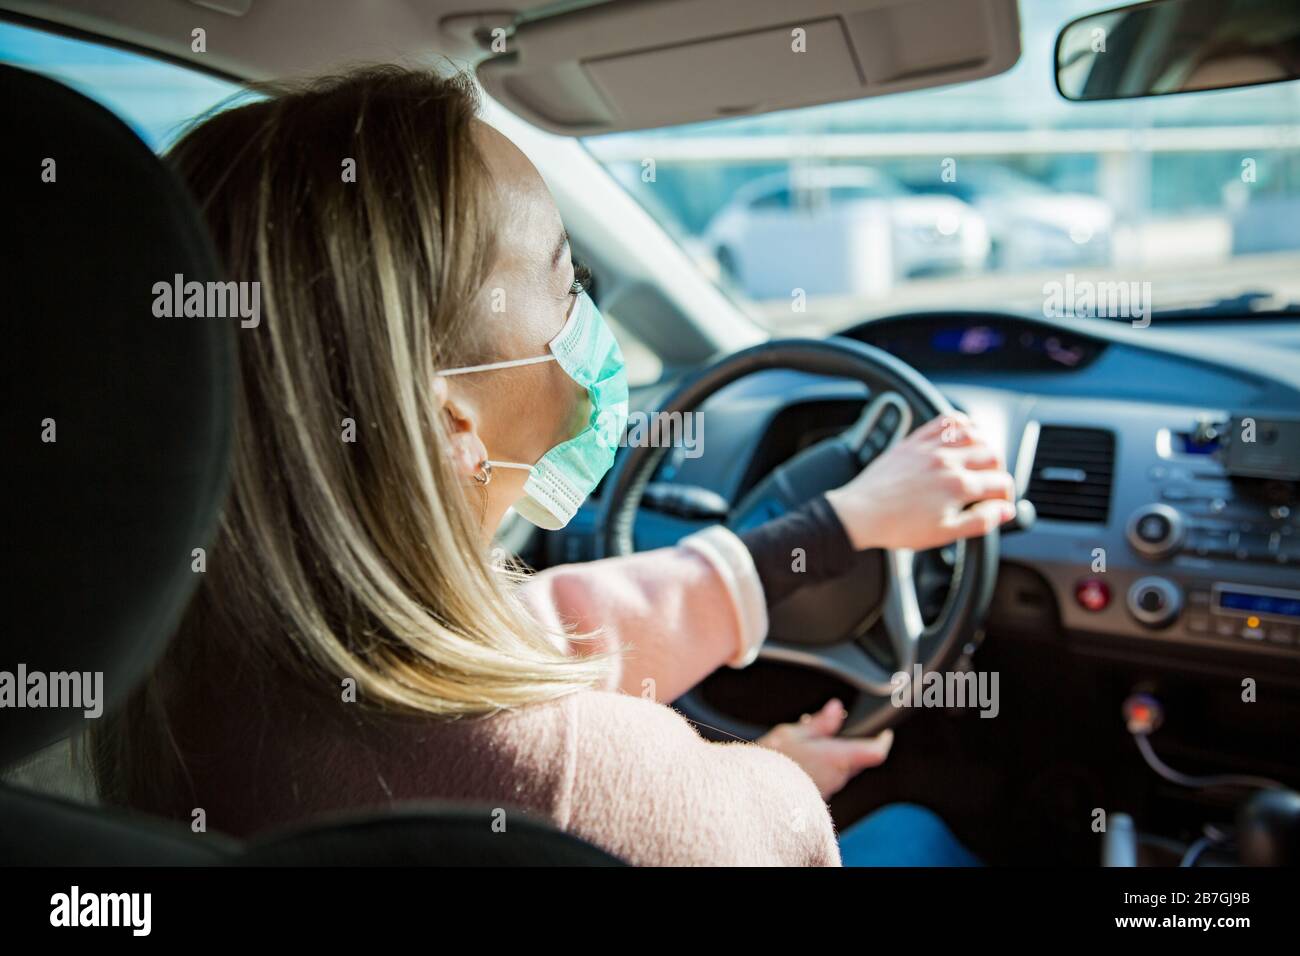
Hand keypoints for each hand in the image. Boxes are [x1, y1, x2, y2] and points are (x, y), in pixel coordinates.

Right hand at [756, 698, 893, 798]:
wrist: (751, 798)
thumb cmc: (770, 766)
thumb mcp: (791, 734)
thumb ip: (819, 723)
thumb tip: (837, 708)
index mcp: (838, 758)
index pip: (875, 751)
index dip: (883, 739)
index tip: (883, 730)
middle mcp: (838, 777)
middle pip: (857, 759)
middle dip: (849, 743)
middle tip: (833, 727)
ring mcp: (827, 791)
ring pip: (840, 769)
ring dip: (831, 755)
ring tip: (808, 741)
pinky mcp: (815, 799)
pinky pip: (826, 779)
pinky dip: (819, 767)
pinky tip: (799, 759)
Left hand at [825, 412, 1015, 551]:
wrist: (860, 514)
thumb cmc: (898, 527)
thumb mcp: (944, 533)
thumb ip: (980, 521)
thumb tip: (1006, 510)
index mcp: (958, 486)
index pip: (1001, 483)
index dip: (1007, 496)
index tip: (1000, 504)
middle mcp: (947, 461)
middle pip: (993, 454)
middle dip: (999, 471)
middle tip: (991, 484)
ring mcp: (930, 447)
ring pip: (974, 433)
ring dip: (985, 444)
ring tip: (981, 460)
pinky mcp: (914, 440)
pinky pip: (944, 420)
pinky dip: (960, 423)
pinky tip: (963, 432)